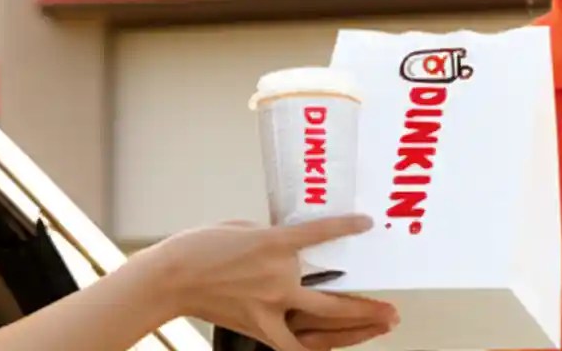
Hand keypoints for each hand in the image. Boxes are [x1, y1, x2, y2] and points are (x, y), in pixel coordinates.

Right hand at [137, 215, 397, 350]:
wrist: (171, 277)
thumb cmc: (200, 246)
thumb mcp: (241, 228)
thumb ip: (271, 237)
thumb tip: (289, 247)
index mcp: (274, 243)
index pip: (320, 234)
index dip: (346, 228)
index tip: (366, 224)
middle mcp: (279, 277)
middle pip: (333, 300)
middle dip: (365, 307)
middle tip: (391, 308)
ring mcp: (269, 305)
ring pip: (321, 326)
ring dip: (353, 330)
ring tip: (379, 328)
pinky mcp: (257, 325)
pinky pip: (291, 344)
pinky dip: (311, 349)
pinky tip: (331, 349)